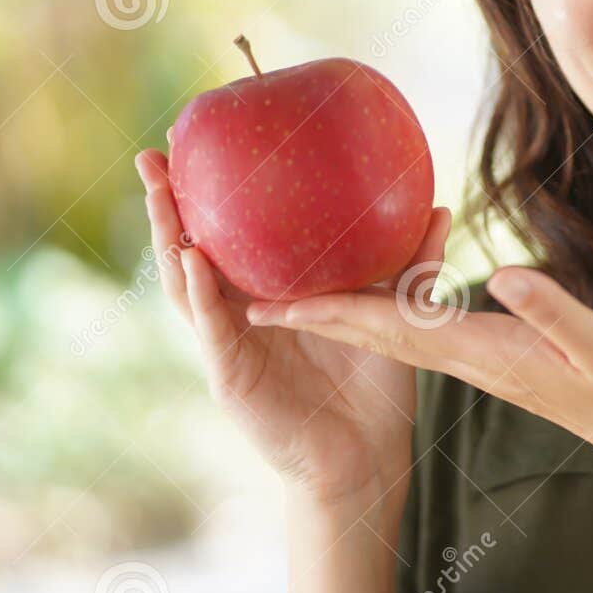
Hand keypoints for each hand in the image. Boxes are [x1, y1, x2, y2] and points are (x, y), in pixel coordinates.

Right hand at [135, 147, 450, 508]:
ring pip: (184, 285)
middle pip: (190, 249)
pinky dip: (197, 292)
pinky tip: (192, 259)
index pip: (230, 234)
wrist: (368, 453)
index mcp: (269, 294)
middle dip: (167, 203)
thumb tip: (439, 207)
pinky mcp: (231, 377)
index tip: (195, 138)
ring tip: (161, 194)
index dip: (209, 192)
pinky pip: (210, 329)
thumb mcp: (392, 311)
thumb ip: (411, 264)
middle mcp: (239, 314)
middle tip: (152, 155)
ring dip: (168, 237)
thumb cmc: (374, 385)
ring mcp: (229, 345)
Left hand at [246, 265, 592, 480]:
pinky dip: (387, 308)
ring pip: (392, 332)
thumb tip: (500, 274)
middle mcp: (468, 358)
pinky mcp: (495, 357)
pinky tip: (380, 290)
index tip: (268, 301)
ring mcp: (479, 361)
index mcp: (481, 353)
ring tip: (291, 288)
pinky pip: (424, 330)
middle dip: (310, 314)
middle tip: (248, 292)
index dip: (326, 314)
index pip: (387, 329)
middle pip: (372, 332)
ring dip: (339, 312)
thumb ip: (551, 309)